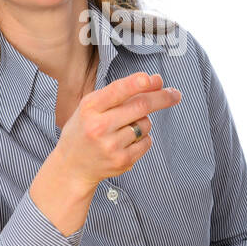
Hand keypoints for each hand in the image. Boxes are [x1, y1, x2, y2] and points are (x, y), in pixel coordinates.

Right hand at [55, 71, 181, 187]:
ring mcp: (110, 145)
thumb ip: (119, 93)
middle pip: (140, 106)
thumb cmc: (84, 130)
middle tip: (175, 93)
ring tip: (126, 127)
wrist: (72, 166)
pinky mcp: (121, 161)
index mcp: (89, 107)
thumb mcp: (91, 107)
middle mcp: (99, 126)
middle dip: (162, 97)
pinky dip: (143, 138)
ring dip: (144, 121)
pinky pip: (146, 142)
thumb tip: (154, 81)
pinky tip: (127, 141)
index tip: (154, 79)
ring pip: (145, 124)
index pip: (118, 91)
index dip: (138, 83)